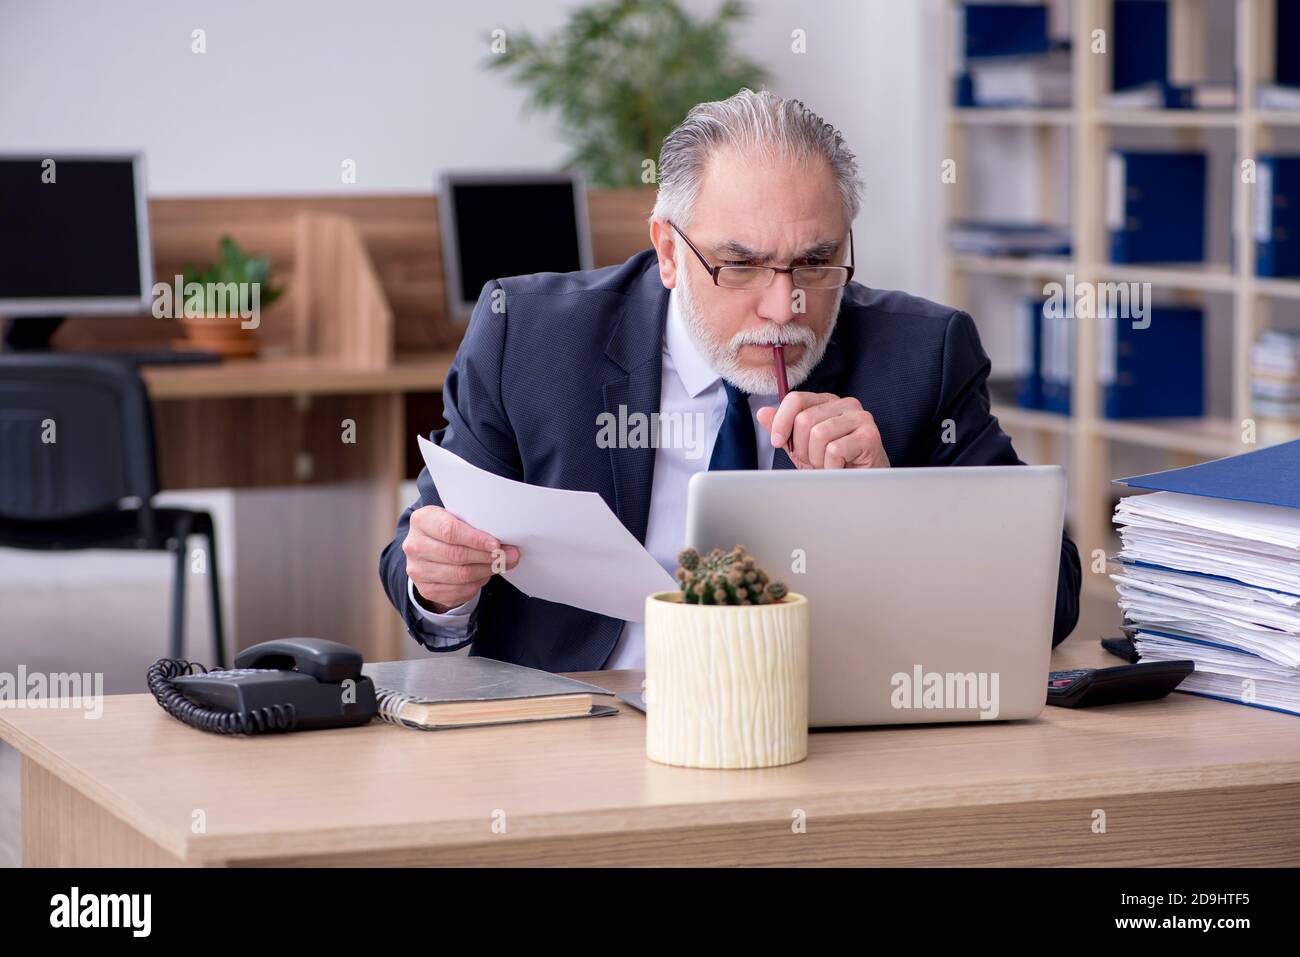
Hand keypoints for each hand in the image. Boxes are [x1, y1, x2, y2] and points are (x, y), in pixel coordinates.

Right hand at [402, 506, 518, 612]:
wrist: (430, 550)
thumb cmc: (450, 530)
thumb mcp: (458, 519)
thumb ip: (477, 527)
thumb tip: (509, 547)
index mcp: (422, 520)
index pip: (449, 530)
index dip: (475, 539)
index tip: (497, 544)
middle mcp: (414, 545)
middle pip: (456, 554)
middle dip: (487, 556)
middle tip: (509, 556)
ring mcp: (417, 569)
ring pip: (460, 574)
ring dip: (485, 570)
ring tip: (500, 564)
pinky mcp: (425, 589)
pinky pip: (458, 590)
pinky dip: (477, 584)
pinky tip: (485, 575)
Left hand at [756, 392, 890, 469]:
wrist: (861, 486)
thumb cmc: (833, 465)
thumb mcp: (801, 447)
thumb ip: (784, 429)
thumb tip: (762, 412)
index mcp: (827, 402)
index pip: (796, 399)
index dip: (781, 421)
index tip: (776, 441)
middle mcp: (846, 404)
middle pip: (804, 419)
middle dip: (802, 448)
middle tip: (814, 461)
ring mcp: (860, 417)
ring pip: (818, 434)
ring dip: (817, 459)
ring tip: (828, 465)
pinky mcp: (870, 435)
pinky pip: (835, 449)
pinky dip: (831, 466)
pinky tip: (841, 469)